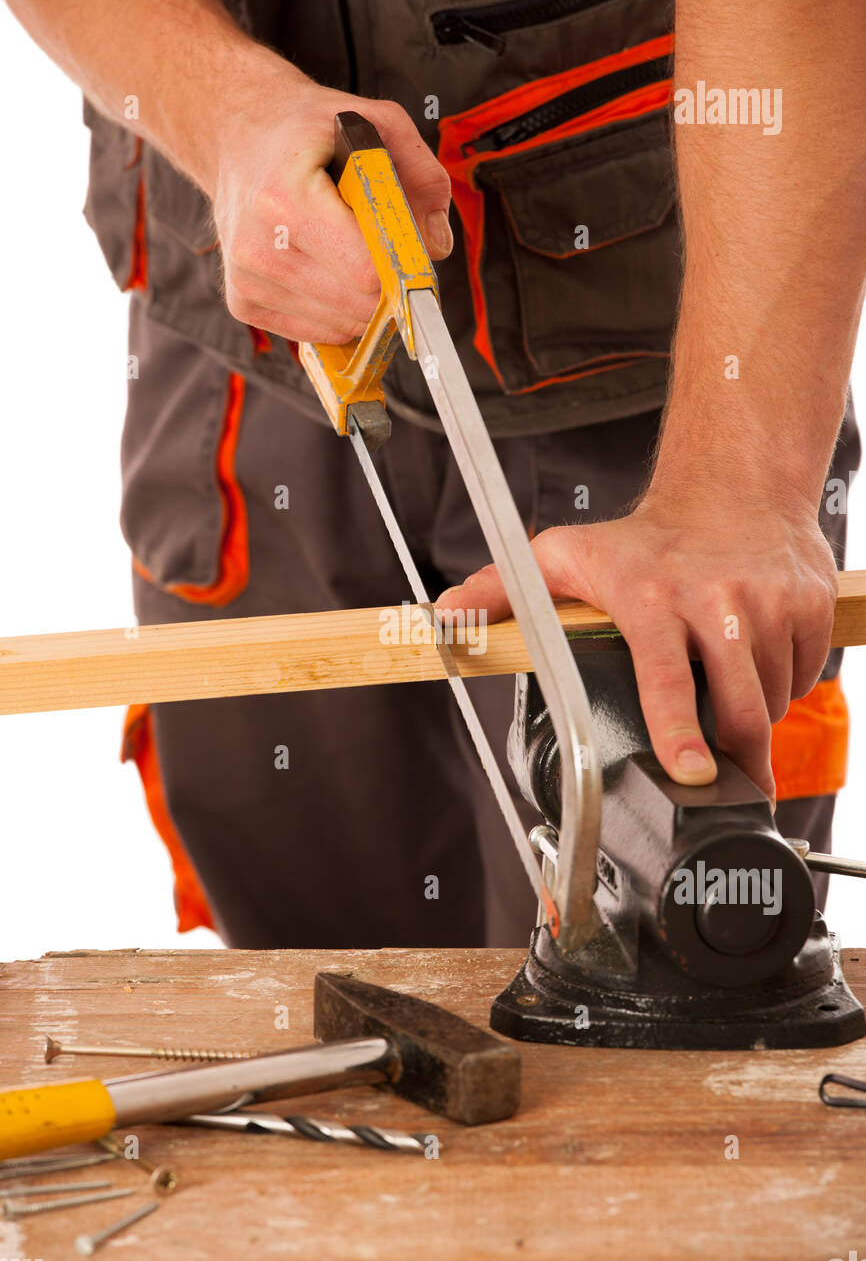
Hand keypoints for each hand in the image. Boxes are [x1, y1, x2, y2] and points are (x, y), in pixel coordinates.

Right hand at [211, 76, 451, 343]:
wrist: (235, 137)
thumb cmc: (303, 132)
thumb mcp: (370, 122)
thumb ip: (419, 171)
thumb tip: (437, 244)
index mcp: (284, 198)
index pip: (366, 271)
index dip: (400, 264)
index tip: (411, 247)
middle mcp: (257, 246)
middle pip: (359, 305)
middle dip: (386, 282)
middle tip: (380, 246)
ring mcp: (246, 280)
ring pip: (341, 325)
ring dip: (361, 298)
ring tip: (345, 249)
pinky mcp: (243, 303)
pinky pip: (318, 332)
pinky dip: (336, 310)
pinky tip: (325, 268)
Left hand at [436, 487, 838, 800]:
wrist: (733, 487)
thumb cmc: (645, 538)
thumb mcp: (566, 556)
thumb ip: (503, 590)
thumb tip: (447, 615)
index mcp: (653, 598)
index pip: (667, 677)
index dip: (678, 731)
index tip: (691, 774)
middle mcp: (718, 599)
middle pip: (738, 708)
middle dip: (736, 752)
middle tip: (725, 769)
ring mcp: (772, 600)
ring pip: (775, 698)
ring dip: (755, 711)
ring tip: (726, 681)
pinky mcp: (812, 604)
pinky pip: (806, 675)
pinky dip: (786, 681)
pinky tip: (757, 655)